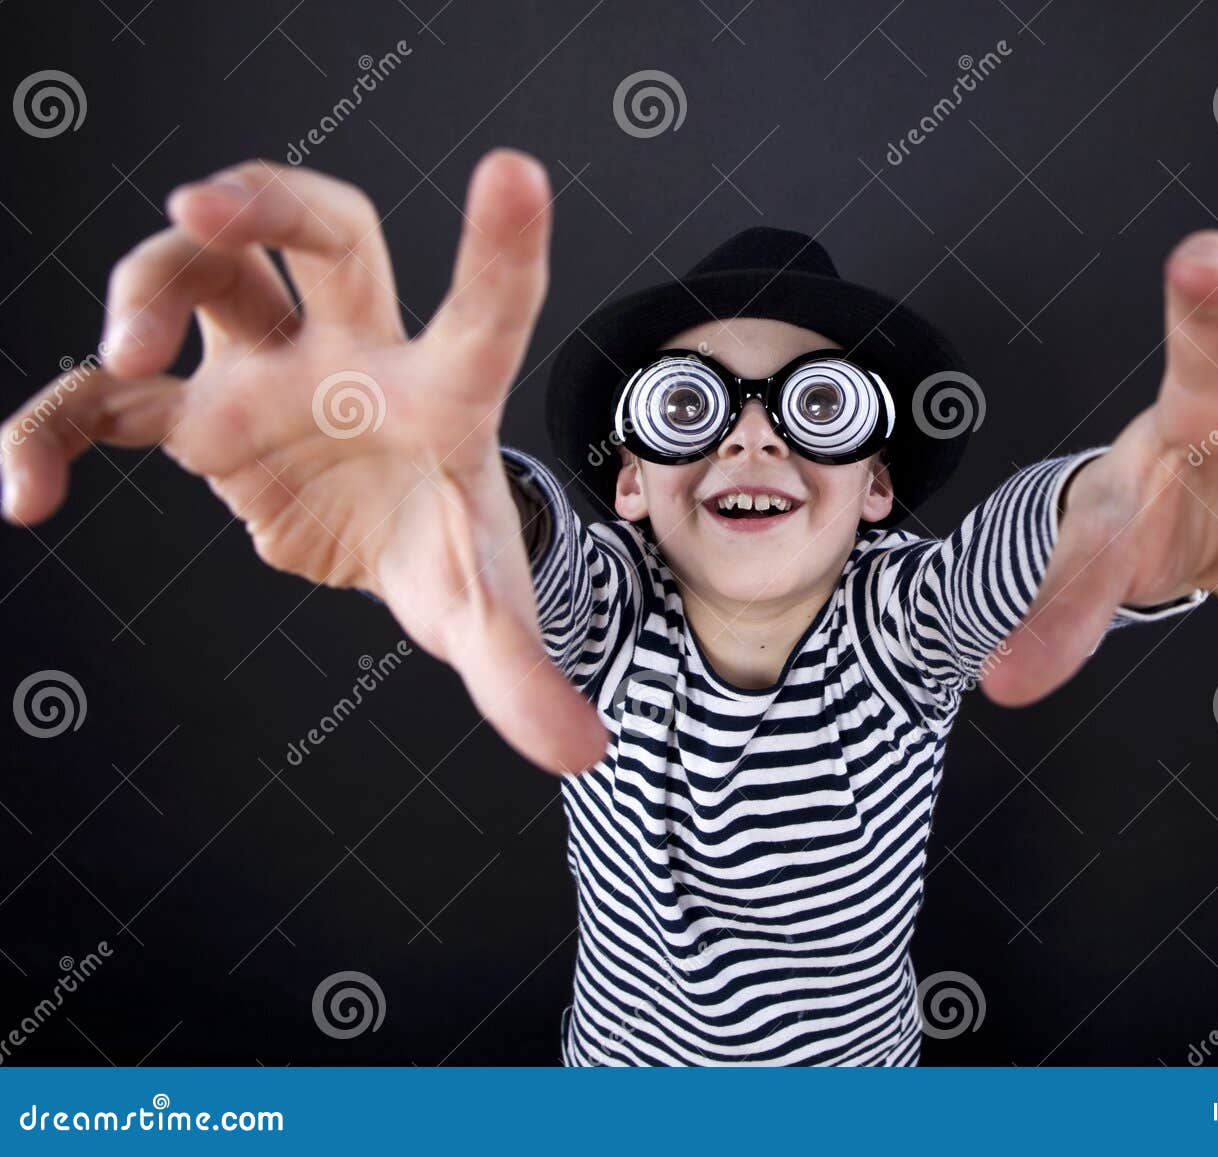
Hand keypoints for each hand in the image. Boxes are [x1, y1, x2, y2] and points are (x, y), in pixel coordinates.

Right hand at [0, 151, 606, 773]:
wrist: (388, 547)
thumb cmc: (447, 547)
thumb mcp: (483, 613)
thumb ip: (521, 673)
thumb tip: (580, 754)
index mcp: (445, 392)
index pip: (486, 311)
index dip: (501, 247)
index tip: (514, 172)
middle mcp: (356, 357)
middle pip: (320, 231)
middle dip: (263, 199)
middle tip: (198, 203)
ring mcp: (271, 376)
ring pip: (205, 278)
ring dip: (148, 288)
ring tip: (125, 360)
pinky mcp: (199, 420)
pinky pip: (107, 401)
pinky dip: (54, 428)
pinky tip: (22, 491)